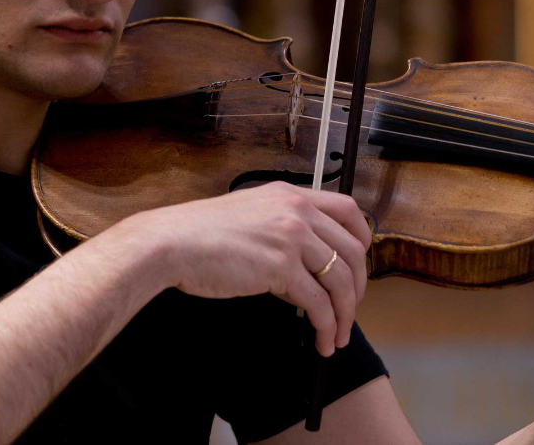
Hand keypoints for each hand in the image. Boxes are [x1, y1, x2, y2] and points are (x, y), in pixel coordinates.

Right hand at [118, 181, 371, 355]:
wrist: (171, 242)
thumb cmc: (200, 234)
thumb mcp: (249, 215)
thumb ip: (280, 231)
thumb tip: (302, 273)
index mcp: (290, 195)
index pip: (348, 209)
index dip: (362, 239)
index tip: (360, 262)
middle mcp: (296, 211)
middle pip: (351, 250)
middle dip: (358, 285)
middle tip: (350, 307)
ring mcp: (291, 237)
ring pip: (340, 280)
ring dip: (345, 313)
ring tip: (337, 334)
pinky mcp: (281, 267)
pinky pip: (319, 302)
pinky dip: (326, 325)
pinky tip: (321, 338)